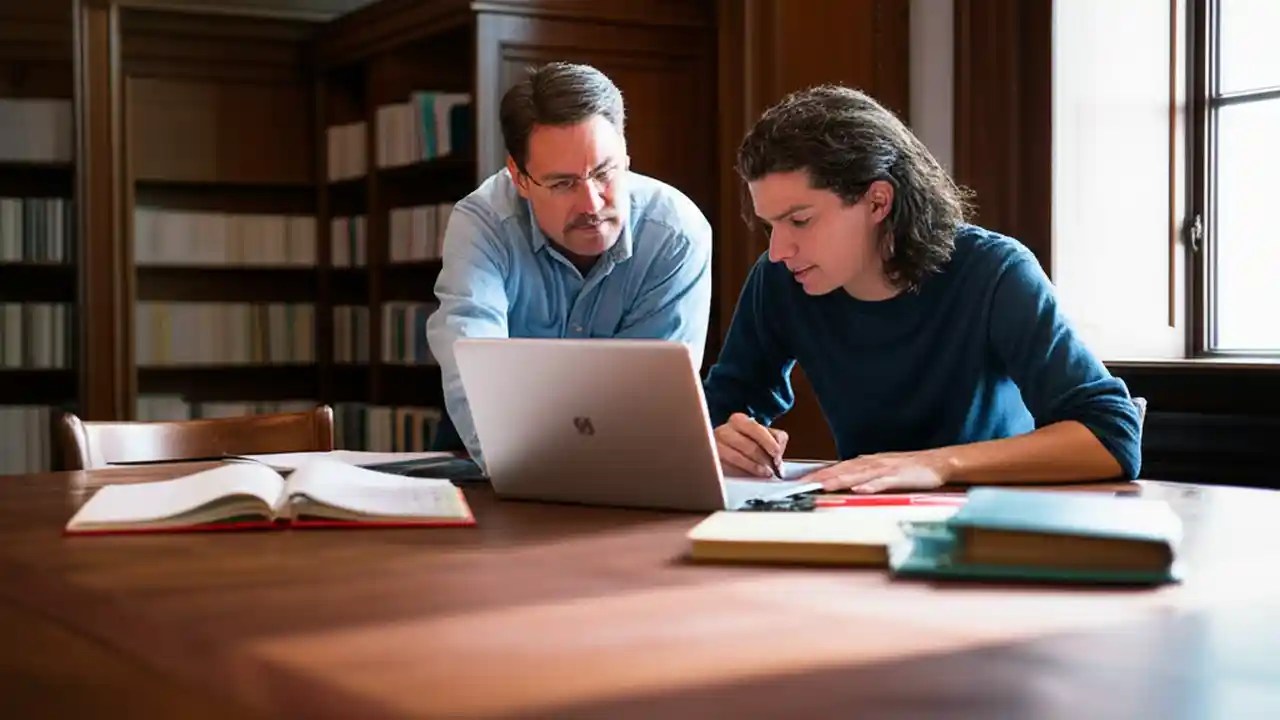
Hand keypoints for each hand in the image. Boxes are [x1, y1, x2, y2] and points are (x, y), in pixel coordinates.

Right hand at [714, 412, 787, 477]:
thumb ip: (776, 439)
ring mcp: (716, 446)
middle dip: (763, 459)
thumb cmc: (749, 441)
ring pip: (737, 457)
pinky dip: (742, 473)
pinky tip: (750, 476)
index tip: (776, 454)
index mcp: (739, 420)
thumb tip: (778, 457)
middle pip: (747, 445)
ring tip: (764, 473)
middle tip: (773, 469)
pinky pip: (728, 468)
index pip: (755, 429)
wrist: (727, 449)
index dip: (768, 442)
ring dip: (754, 467)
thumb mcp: (765, 434)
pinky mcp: (713, 461)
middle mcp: (725, 430)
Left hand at [805, 449, 954, 493]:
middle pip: (841, 471)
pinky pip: (882, 482)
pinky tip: (858, 490)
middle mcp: (872, 463)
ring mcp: (885, 469)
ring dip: (838, 480)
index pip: (837, 469)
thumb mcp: (882, 471)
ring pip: (857, 475)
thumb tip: (845, 483)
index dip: (817, 475)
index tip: (799, 483)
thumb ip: (864, 476)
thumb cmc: (910, 468)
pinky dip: (869, 485)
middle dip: (820, 478)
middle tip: (800, 486)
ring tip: (820, 486)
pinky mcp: (899, 476)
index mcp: (866, 463)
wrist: (938, 463)